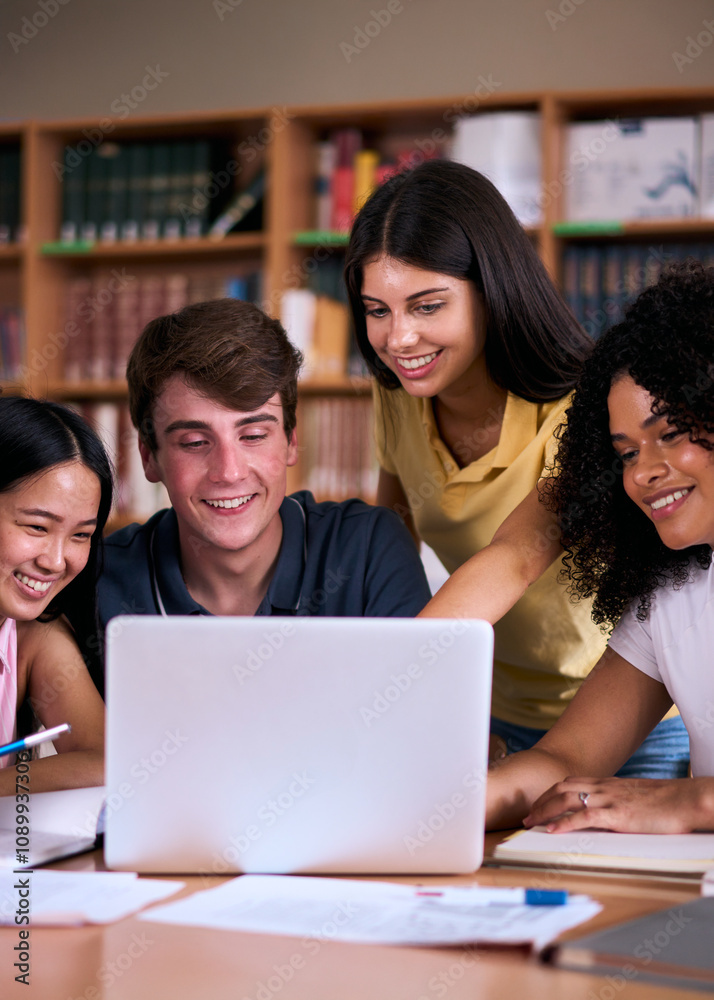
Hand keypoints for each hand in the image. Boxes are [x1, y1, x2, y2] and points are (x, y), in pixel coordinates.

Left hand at [523, 776, 713, 833]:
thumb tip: (608, 812)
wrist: (685, 800)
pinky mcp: (617, 815)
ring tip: (531, 822)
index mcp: (608, 783)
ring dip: (544, 811)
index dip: (550, 792)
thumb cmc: (666, 801)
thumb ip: (618, 800)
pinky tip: (552, 831)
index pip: (570, 783)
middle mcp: (604, 787)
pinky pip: (584, 817)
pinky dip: (564, 823)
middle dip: (540, 801)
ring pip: (566, 799)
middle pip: (561, 788)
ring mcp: (609, 799)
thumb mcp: (635, 797)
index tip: (538, 804)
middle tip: (526, 815)